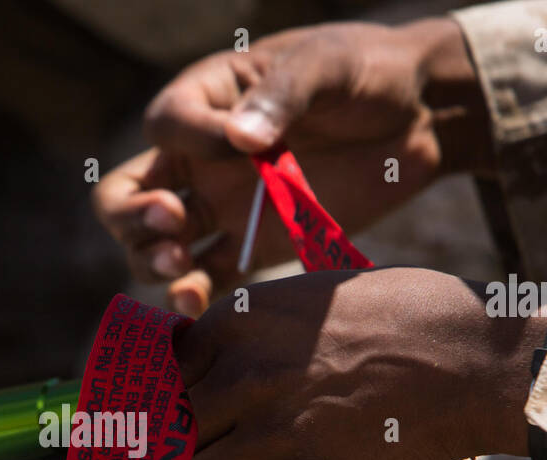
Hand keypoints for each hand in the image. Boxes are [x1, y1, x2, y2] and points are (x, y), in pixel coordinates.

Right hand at [92, 17, 490, 313]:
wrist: (419, 118)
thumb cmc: (368, 73)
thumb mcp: (329, 65)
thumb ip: (284, 94)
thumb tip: (240, 140)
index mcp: (208, 99)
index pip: (166, 123)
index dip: (190, 140)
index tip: (243, 145)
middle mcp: (198, 158)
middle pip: (127, 194)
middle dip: (134, 216)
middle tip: (171, 223)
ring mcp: (220, 207)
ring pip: (155, 245)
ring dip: (153, 262)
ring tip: (180, 270)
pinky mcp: (250, 248)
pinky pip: (206, 278)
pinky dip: (193, 297)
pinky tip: (197, 307)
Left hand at [175, 268, 544, 459]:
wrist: (477, 361)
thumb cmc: (404, 319)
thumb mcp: (310, 297)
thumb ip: (252, 331)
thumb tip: (202, 367)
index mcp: (240, 321)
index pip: (166, 375)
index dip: (179, 400)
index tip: (195, 415)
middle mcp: (245, 376)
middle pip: (176, 433)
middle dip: (193, 447)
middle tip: (218, 455)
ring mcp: (274, 433)